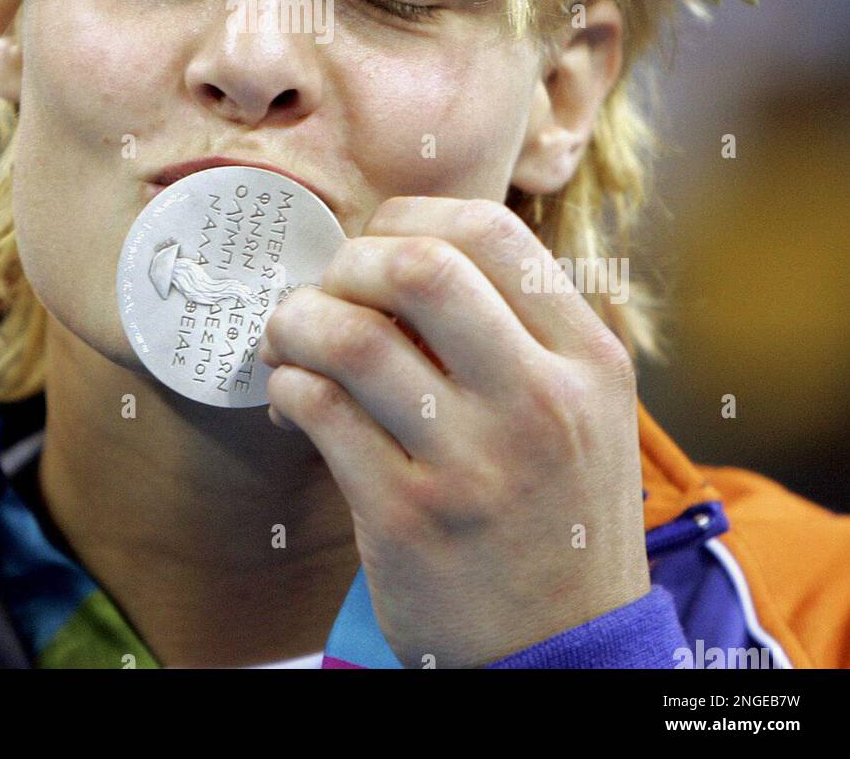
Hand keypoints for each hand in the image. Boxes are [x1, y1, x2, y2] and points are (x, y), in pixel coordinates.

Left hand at [257, 197, 651, 668]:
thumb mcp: (583, 410)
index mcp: (589, 360)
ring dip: (297, 321)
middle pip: (418, 267)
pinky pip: (318, 410)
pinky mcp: (408, 519)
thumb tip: (398, 252)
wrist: (566, 656)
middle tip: (330, 290)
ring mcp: (474, 464)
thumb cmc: (556, 513)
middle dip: (349, 262)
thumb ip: (517, 328)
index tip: (377, 245)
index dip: (411, 219)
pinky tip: (291, 400)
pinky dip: (286, 387)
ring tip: (290, 340)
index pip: (489, 231)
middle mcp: (540, 402)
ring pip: (352, 338)